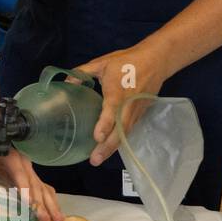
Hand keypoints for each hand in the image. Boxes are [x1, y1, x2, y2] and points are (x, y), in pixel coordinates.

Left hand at [0, 148, 65, 220]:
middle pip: (35, 185)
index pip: (20, 176)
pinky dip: (51, 200)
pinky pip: (45, 187)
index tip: (29, 206)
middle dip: (41, 204)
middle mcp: (25, 164)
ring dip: (51, 205)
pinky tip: (56, 212)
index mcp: (11, 159)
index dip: (25, 191)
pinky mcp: (33, 174)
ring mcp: (31, 169)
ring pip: (44, 187)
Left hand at [75, 44, 168, 165]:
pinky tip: (109, 150)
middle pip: (120, 129)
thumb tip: (66, 82)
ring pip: (125, 133)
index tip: (97, 137)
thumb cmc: (127, 61)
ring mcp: (136, 111)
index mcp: (118, 91)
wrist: (156, 60)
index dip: (105, 124)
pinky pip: (129, 130)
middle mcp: (129, 104)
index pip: (112, 110)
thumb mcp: (101, 63)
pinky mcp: (140, 114)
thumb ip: (82, 72)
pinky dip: (120, 141)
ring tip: (98, 159)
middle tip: (94, 160)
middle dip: (107, 146)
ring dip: (113, 147)